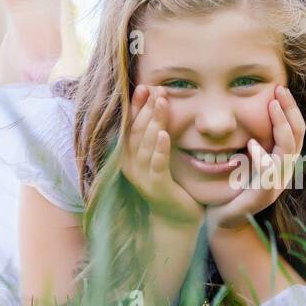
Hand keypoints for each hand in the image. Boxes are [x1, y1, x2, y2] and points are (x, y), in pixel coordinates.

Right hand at [122, 85, 203, 226]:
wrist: (176, 217)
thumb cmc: (170, 182)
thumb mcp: (160, 155)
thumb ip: (156, 135)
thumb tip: (160, 105)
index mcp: (128, 156)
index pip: (129, 126)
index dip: (135, 106)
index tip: (144, 87)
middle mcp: (130, 165)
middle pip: (136, 131)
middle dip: (146, 109)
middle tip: (157, 90)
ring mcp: (141, 177)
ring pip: (145, 145)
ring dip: (154, 122)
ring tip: (162, 103)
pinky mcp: (156, 187)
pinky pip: (156, 165)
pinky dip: (159, 149)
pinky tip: (164, 135)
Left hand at [205, 85, 305, 232]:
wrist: (224, 218)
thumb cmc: (233, 185)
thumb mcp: (245, 156)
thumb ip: (253, 136)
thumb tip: (252, 107)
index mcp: (281, 160)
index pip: (295, 130)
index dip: (291, 108)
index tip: (280, 87)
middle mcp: (283, 171)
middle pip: (296, 137)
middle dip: (289, 111)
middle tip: (278, 90)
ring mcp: (275, 185)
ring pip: (287, 153)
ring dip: (280, 128)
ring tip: (271, 107)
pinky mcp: (261, 198)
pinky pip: (268, 177)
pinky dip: (263, 160)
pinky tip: (252, 146)